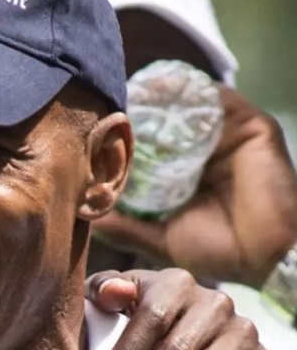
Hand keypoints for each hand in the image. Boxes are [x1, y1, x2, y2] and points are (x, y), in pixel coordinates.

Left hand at [93, 86, 296, 286]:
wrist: (265, 259)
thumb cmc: (218, 252)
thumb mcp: (158, 237)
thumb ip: (125, 225)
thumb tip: (86, 216)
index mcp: (185, 173)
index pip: (150, 145)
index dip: (124, 136)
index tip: (90, 129)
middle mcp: (206, 151)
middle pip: (167, 120)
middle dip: (137, 111)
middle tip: (102, 104)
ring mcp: (229, 136)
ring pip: (189, 105)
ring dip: (159, 96)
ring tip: (126, 91)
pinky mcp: (251, 127)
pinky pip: (218, 99)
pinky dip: (190, 91)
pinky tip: (160, 89)